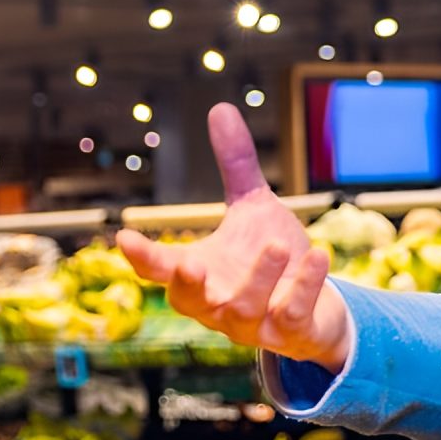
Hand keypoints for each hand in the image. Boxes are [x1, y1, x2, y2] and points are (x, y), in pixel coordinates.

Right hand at [116, 104, 352, 369]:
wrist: (318, 309)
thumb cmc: (273, 259)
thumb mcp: (253, 208)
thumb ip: (235, 166)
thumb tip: (220, 107)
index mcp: (199, 275)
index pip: (159, 270)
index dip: (141, 256)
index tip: (123, 235)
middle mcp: (217, 304)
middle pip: (188, 301)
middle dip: (187, 285)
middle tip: (188, 262)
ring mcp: (253, 324)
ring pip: (243, 310)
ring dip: (259, 279)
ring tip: (275, 245)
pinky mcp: (290, 332)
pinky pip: (293, 313)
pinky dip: (305, 285)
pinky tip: (318, 254)